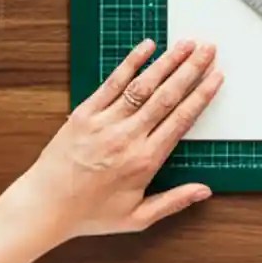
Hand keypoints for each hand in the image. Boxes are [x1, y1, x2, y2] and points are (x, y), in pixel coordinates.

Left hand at [14, 38, 223, 241]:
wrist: (45, 206)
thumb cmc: (90, 213)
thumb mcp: (137, 218)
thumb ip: (174, 202)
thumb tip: (204, 191)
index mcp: (145, 161)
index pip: (181, 119)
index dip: (202, 95)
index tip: (216, 77)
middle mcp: (128, 137)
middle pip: (167, 96)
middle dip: (191, 70)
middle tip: (208, 50)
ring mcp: (105, 122)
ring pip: (143, 85)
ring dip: (167, 62)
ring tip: (186, 44)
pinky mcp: (85, 113)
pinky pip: (112, 83)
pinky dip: (131, 63)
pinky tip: (147, 47)